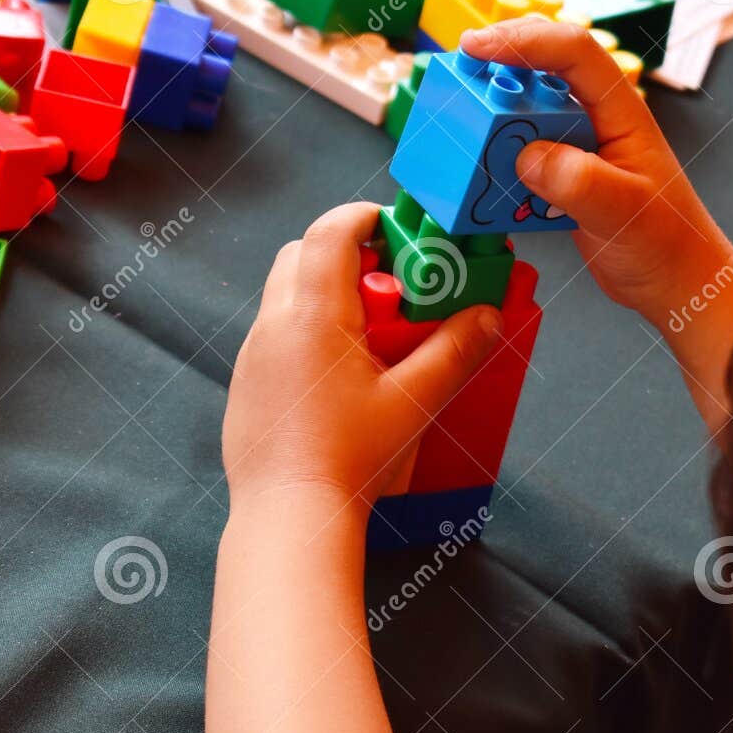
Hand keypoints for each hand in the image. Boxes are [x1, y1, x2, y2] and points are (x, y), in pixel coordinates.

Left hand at [223, 203, 502, 513]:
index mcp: (313, 315)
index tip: (395, 226)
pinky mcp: (245, 384)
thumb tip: (487, 316)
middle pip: (301, 254)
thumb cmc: (349, 460)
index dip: (364, 217)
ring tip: (370, 334)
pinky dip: (305, 331)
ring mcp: (253, 355)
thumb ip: (454, 351)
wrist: (289, 516)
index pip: (331, 232)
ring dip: (324, 293)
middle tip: (391, 282)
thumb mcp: (415, 402)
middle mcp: (273, 325)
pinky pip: (274, 336)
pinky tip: (338, 375)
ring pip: (284, 295)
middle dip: (345, 253)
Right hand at [460, 18, 732, 326]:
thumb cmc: (665, 242)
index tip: (477, 47)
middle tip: (454, 76)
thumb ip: (578, 181)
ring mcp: (574, 147)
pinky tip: (479, 174)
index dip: (525, 41)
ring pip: (523, 112)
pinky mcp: (557, 176)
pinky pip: (517, 154)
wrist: (670, 281)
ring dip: (490, 116)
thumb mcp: (623, 210)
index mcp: (619, 111)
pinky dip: (494, 159)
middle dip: (496, 64)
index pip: (573, 53)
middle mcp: (593, 120)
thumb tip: (525, 156)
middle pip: (540, 70)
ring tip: (458, 127)